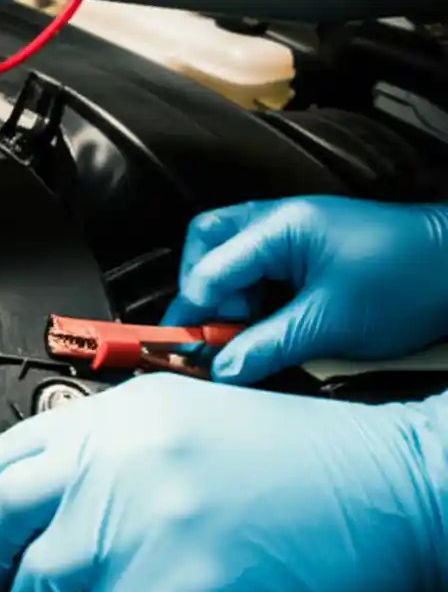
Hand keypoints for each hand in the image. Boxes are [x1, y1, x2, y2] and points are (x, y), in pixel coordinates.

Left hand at [0, 373, 447, 591]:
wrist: (389, 490)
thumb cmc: (302, 458)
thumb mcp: (188, 419)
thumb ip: (109, 445)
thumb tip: (47, 490)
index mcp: (120, 417)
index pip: (1, 454)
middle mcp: (117, 465)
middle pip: (3, 521)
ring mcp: (139, 529)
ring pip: (39, 586)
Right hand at [162, 196, 447, 384]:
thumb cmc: (409, 280)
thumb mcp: (330, 324)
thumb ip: (267, 346)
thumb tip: (222, 370)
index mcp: (280, 228)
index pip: (210, 272)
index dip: (192, 316)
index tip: (183, 352)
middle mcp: (278, 221)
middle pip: (205, 244)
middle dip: (199, 290)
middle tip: (212, 331)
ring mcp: (292, 231)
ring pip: (227, 254)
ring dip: (225, 294)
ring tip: (244, 330)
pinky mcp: (306, 248)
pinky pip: (256, 266)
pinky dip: (249, 295)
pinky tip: (264, 322)